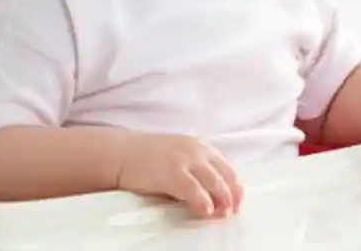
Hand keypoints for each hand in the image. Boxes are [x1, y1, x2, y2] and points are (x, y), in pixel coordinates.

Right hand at [116, 133, 242, 218]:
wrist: (122, 153)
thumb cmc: (148, 157)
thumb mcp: (180, 156)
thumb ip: (196, 169)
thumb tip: (213, 193)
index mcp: (201, 147)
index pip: (226, 168)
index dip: (235, 186)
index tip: (239, 200)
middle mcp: (197, 151)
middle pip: (224, 175)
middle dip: (232, 194)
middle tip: (234, 210)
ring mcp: (185, 161)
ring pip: (213, 182)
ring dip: (222, 199)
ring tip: (224, 213)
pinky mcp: (171, 173)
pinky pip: (193, 189)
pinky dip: (202, 201)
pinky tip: (207, 210)